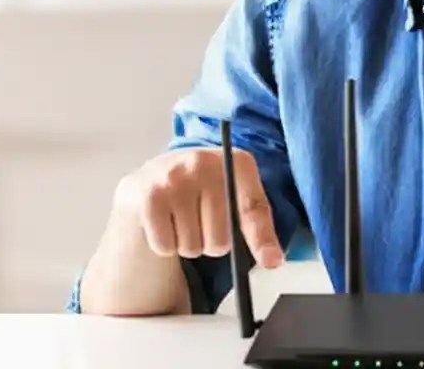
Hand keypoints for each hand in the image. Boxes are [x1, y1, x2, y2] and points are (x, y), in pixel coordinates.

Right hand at [113, 148, 283, 267]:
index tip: (272, 262)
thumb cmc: (205, 189)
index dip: (262, 240)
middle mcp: (205, 164)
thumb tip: (273, 261)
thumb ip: (257, 226)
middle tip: (202, 221)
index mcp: (237, 162)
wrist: (155, 175)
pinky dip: (166, 245)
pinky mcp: (150, 197)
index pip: (254, 209)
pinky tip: (165, 222)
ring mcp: (175, 178)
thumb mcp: (237, 195)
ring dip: (188, 244)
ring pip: (192, 247)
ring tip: (183, 219)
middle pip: (220, 240)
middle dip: (212, 243)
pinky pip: (166, 247)